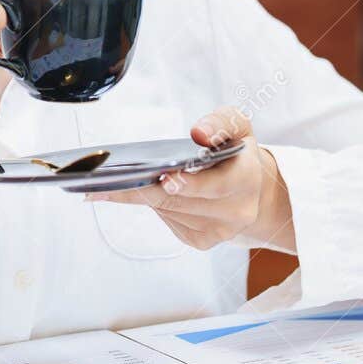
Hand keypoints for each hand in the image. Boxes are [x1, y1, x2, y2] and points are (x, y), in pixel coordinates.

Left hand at [102, 106, 294, 251]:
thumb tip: (199, 134)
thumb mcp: (236, 125)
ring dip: (142, 197)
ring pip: (170, 212)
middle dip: (145, 190)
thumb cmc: (236, 152)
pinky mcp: (203, 241)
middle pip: (182, 201)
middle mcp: (237, 211)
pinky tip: (140, 193)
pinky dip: (154, 207)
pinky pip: (170, 223)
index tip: (164, 178)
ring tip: (110, 185)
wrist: (253, 187)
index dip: (189, 184)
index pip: (217, 185)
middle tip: (110, 182)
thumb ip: (220, 122)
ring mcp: (220, 230)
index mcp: (247, 179)